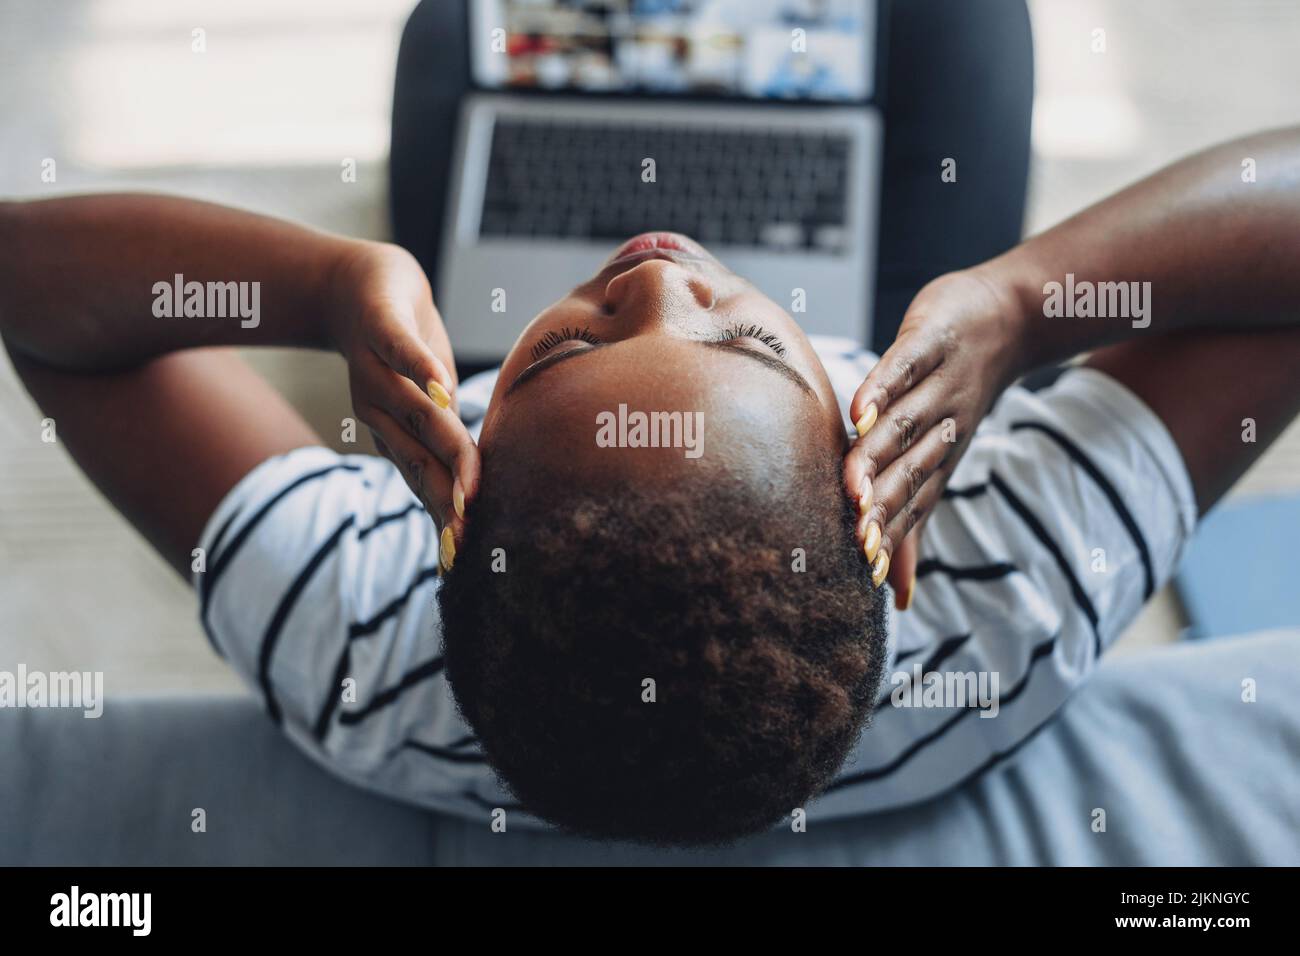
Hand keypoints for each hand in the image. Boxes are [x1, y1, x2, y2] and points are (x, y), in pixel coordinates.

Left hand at [325, 241, 478, 561]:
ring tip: (469, 484)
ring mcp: (376, 370)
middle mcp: (378, 411)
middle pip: (420, 459)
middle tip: (466, 535)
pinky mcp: (378, 325)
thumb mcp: (432, 399)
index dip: (442, 517)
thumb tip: (476, 485)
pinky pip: (399, 350)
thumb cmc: (405, 349)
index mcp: (394, 433)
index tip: (462, 555)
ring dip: (443, 448)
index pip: (425, 480)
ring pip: (416, 414)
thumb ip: (449, 437)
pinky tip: (440, 387)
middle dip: (443, 499)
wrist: (354, 282)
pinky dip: (419, 369)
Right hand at [844, 268, 1026, 605]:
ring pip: (904, 426)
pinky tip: (859, 411)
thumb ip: (909, 518)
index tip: (867, 571)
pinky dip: (881, 389)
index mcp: (941, 459)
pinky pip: (904, 367)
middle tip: (859, 541)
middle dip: (883, 507)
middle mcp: (945, 427)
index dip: (892, 537)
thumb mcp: (937, 458)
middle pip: (909, 472)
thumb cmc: (956, 394)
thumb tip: (899, 596)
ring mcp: (940, 383)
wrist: (1009, 316)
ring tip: (852, 488)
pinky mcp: (931, 340)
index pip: (912, 503)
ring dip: (878, 457)